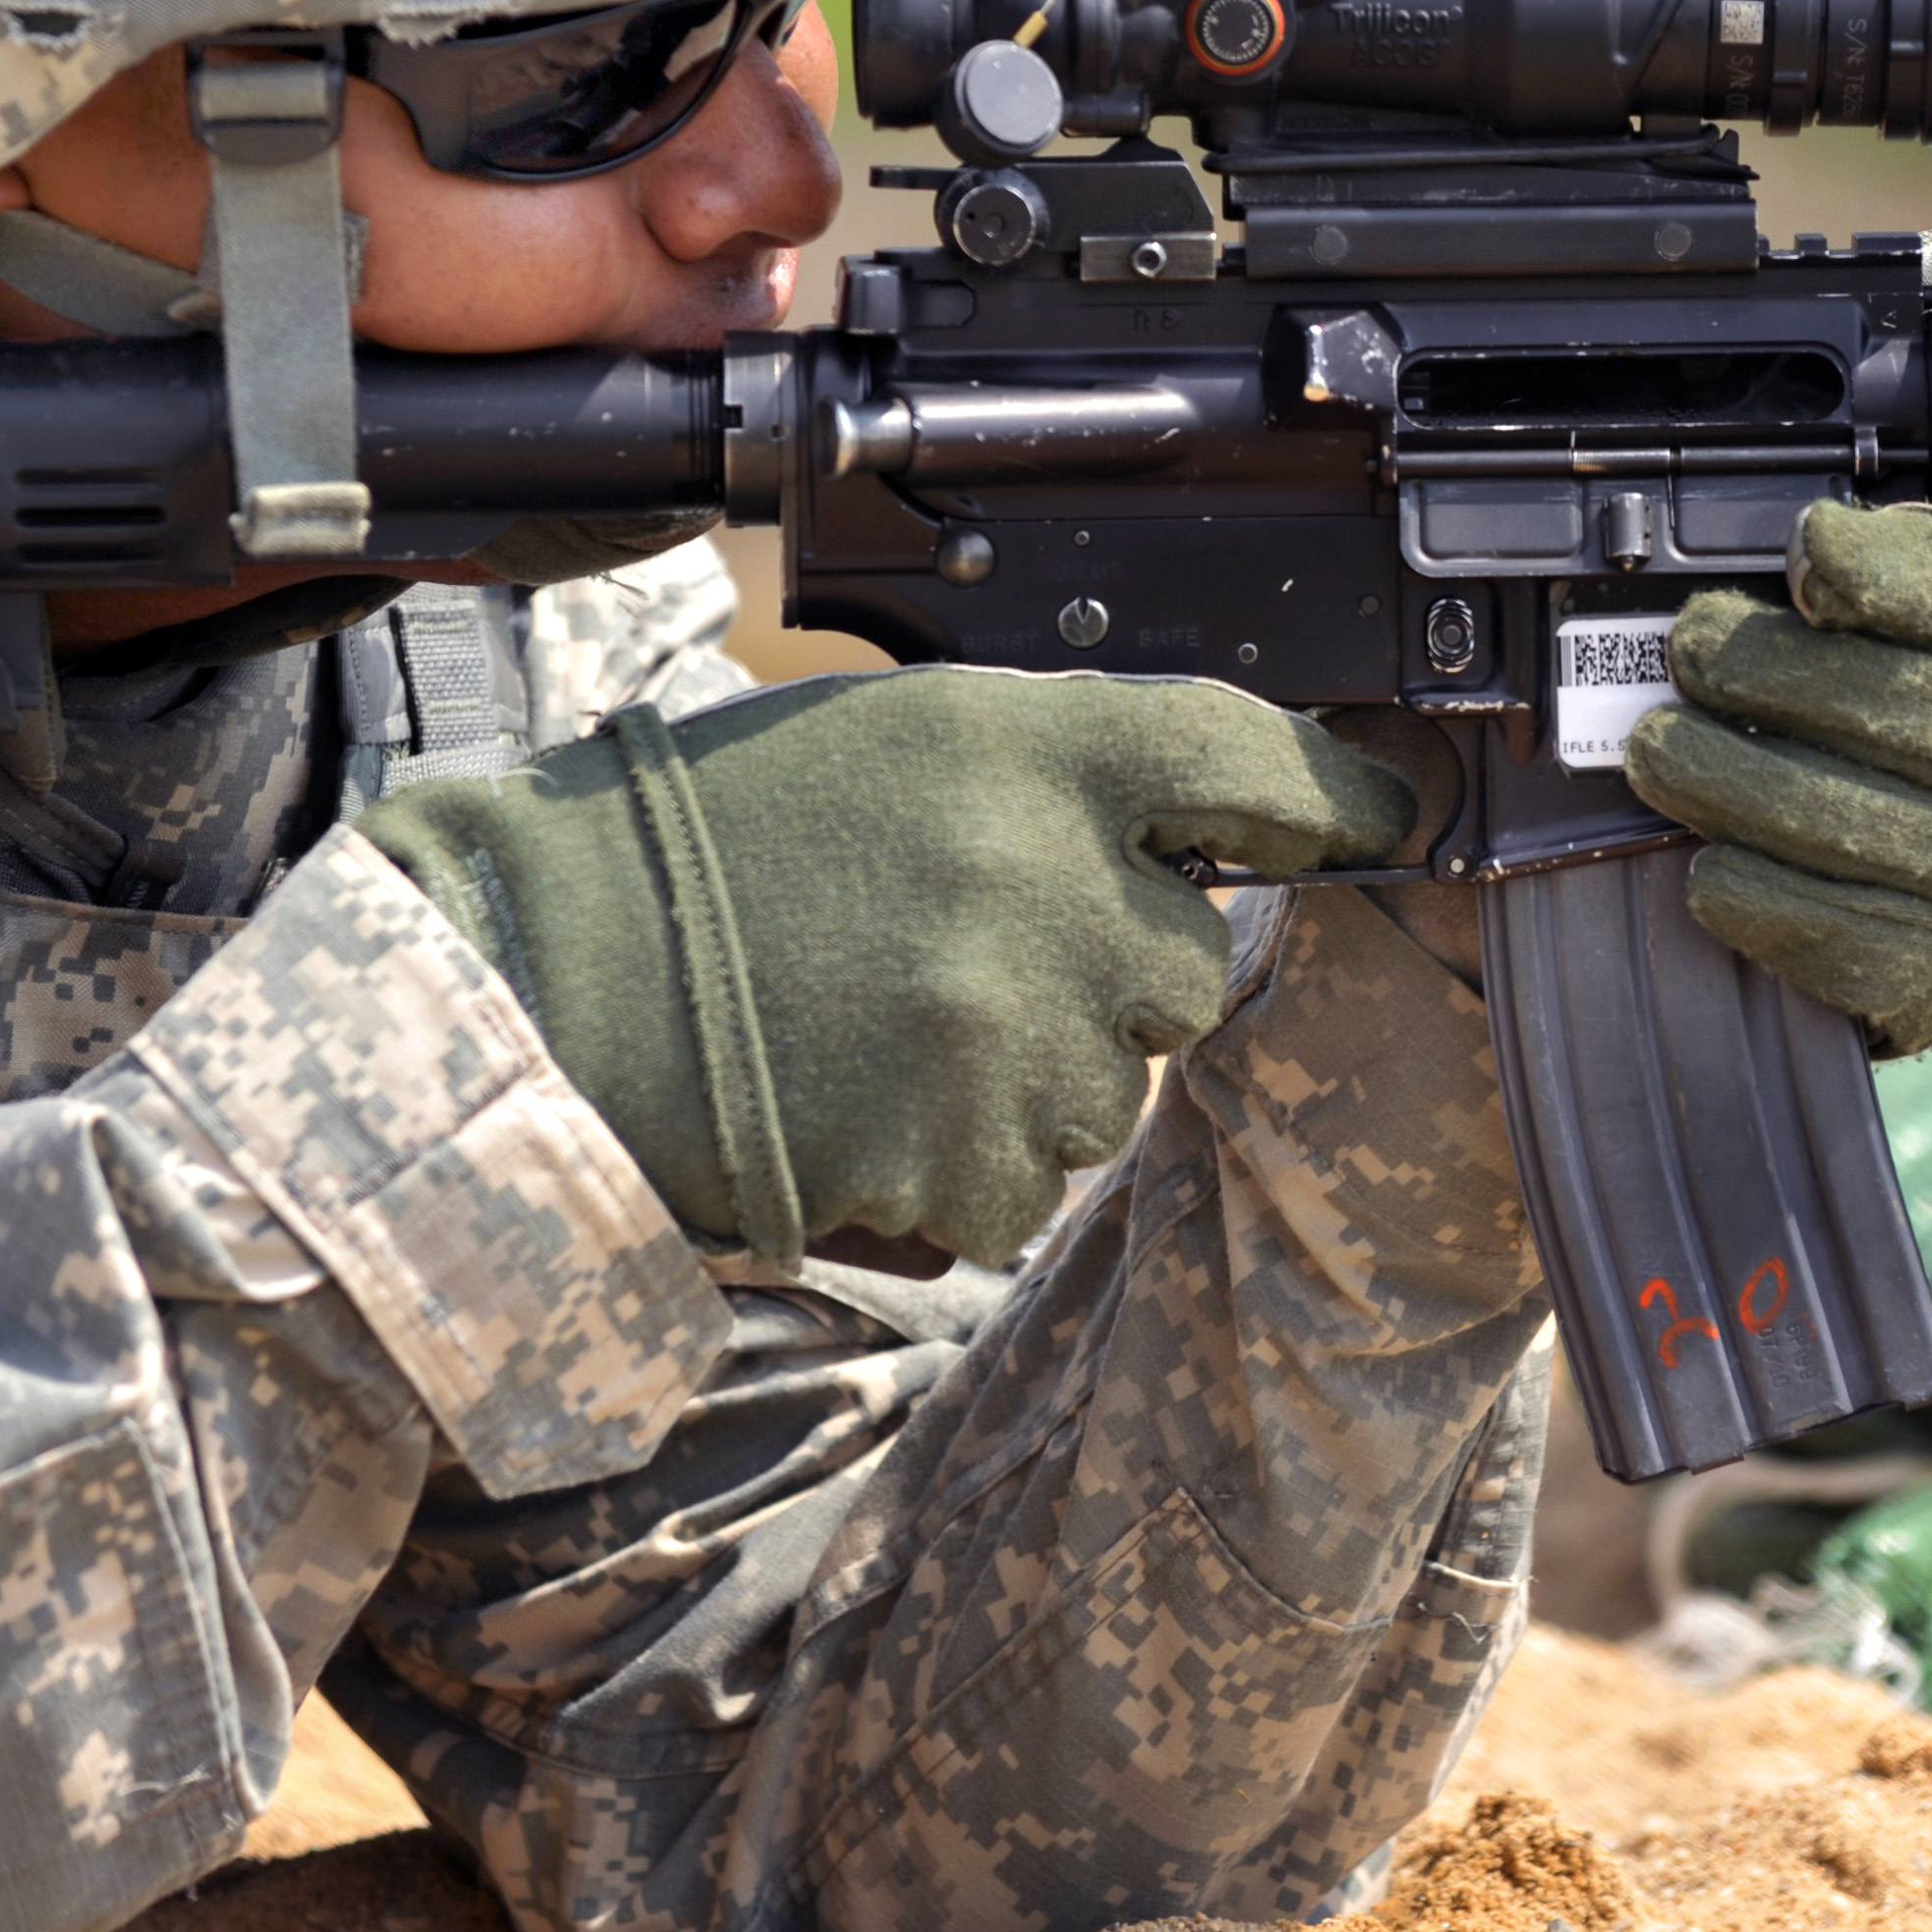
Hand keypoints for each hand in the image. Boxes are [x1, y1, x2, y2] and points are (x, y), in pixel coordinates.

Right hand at [357, 668, 1416, 1265]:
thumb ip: (1052, 778)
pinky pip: (1029, 1186)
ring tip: (886, 1030)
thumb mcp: (891, 745)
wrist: (542, 984)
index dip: (1336, 795)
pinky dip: (964, 1170)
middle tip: (976, 954)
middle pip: (1194, 965)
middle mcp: (1045, 884)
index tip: (1389, 812)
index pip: (1249, 759)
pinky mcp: (967, 1161)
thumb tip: (1198, 829)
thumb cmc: (705, 849)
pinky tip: (864, 1110)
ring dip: (1034, 1079)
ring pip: (1113, 1090)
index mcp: (1025, 751)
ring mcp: (1012, 1034)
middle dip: (1116, 973)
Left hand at [1624, 500, 1931, 1055]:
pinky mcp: (1930, 961)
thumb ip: (1818, 573)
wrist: (1794, 884)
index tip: (1809, 559)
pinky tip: (1707, 870)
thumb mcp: (1795, 623)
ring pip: (1873, 828)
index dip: (1908, 576)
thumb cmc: (1787, 719)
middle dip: (1784, 678)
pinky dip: (1770, 900)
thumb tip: (1820, 541)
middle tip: (1689, 654)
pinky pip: (1859, 937)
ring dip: (1745, 785)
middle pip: (1920, 712)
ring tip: (1658, 753)